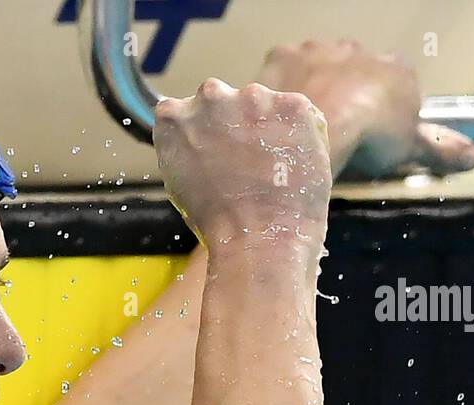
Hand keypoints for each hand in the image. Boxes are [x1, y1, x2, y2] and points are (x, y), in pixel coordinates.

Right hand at [153, 78, 331, 251]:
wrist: (258, 240)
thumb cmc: (217, 223)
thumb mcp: (180, 180)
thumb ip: (188, 145)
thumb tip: (204, 137)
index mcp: (174, 116)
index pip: (186, 110)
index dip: (203, 133)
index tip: (212, 153)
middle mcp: (210, 96)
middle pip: (224, 100)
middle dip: (234, 123)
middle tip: (246, 164)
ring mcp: (253, 97)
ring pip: (262, 105)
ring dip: (268, 127)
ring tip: (272, 170)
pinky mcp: (292, 105)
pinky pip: (298, 114)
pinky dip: (299, 135)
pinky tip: (292, 166)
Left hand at [256, 39, 473, 178]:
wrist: (316, 129)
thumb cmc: (370, 138)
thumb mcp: (411, 148)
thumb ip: (442, 150)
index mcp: (394, 68)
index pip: (395, 82)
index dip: (383, 108)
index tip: (372, 134)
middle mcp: (358, 50)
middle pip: (354, 70)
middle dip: (346, 93)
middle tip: (336, 129)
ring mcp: (318, 50)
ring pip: (317, 64)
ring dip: (312, 87)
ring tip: (305, 124)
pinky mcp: (282, 57)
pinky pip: (282, 71)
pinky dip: (280, 90)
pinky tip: (279, 115)